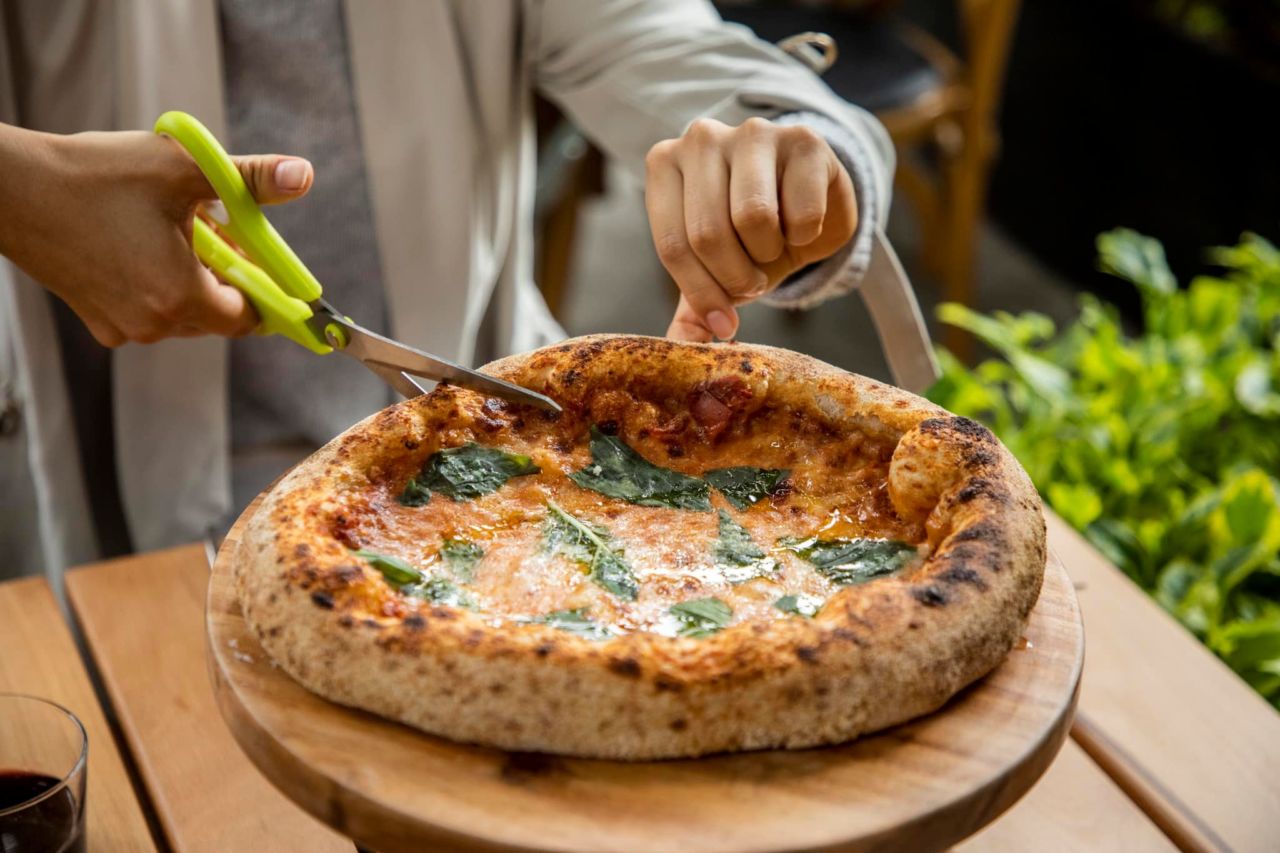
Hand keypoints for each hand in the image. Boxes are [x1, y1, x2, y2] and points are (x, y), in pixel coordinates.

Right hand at [0, 125, 312, 345]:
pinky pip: (147, 309)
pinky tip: (141, 241)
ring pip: (183, 312)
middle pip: (218, 315)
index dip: (267, 292)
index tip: (272, 268)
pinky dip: (157, 282)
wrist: (10, 188)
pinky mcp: (96, 318)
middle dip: (228, 277)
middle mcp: (151, 325)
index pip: (249, 318)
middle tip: (217, 229)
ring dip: (192, 278)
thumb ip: (250, 179)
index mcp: (179, 297)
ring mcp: (120, 326)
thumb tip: (302, 176)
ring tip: (175, 228)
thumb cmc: (95, 176)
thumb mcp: (185, 170)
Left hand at [644, 117, 856, 341]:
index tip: (725, 322)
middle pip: (708, 234)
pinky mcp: (804, 139)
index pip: (673, 245)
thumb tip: (681, 348)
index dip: (702, 294)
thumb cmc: (748, 236)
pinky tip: (803, 224)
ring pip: (753, 219)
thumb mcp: (714, 270)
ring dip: (769, 254)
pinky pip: (802, 212)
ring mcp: (753, 132)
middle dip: (736, 277)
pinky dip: (806, 236)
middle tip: (753, 282)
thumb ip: (694, 305)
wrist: (807, 199)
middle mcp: (701, 137)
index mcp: (664, 165)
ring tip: (772, 249)